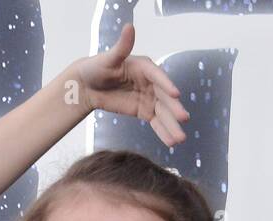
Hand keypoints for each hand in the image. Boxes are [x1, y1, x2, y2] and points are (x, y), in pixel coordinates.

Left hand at [72, 22, 189, 145]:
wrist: (89, 85)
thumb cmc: (98, 67)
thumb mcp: (108, 58)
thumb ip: (121, 46)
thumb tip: (129, 27)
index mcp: (145, 67)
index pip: (158, 76)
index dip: (166, 84)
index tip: (176, 94)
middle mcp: (151, 82)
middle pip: (165, 98)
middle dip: (174, 109)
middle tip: (183, 119)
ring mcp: (149, 98)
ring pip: (163, 114)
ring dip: (172, 126)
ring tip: (180, 139)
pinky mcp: (144, 111)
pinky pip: (156, 123)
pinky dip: (163, 132)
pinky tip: (172, 143)